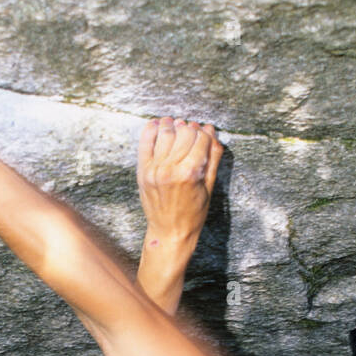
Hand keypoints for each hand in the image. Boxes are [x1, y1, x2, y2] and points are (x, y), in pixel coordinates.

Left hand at [136, 118, 222, 246]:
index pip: (200, 138)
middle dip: (190, 128)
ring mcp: (154, 170)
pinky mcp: (143, 171)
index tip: (205, 132)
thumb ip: (212, 158)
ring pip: (165, 133)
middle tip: (191, 128)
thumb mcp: (209, 187)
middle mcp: (170, 169)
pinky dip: (151, 130)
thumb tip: (212, 131)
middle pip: (183, 133)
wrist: (170, 232)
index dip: (204, 133)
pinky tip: (157, 124)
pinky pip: (145, 142)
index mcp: (190, 173)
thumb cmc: (193, 213)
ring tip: (175, 123)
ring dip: (172, 125)